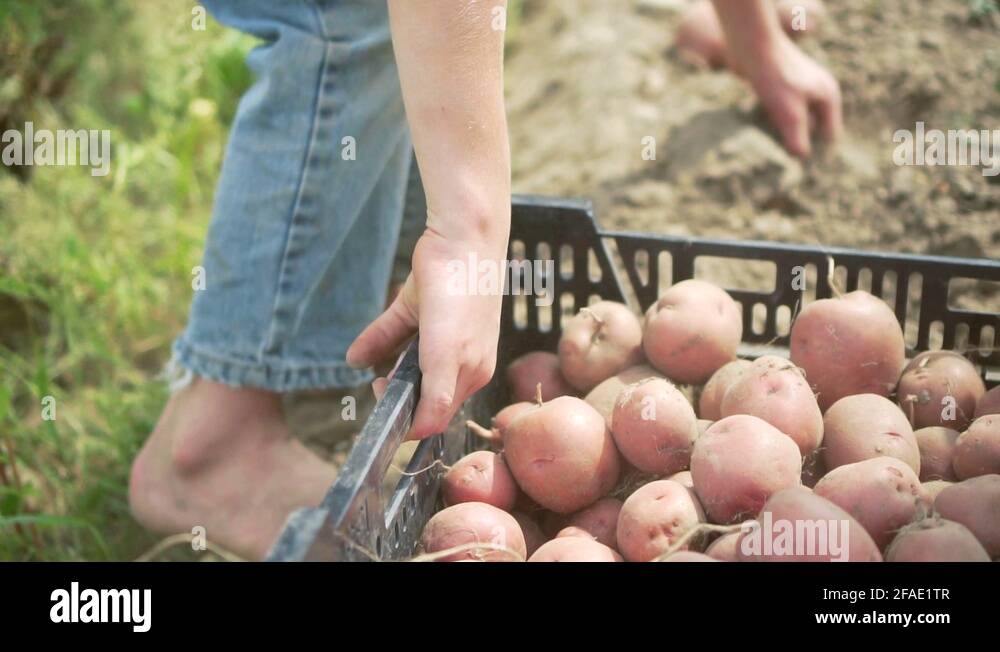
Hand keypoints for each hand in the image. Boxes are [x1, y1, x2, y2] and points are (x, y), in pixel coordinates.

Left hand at [347, 220, 505, 439]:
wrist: (464, 239)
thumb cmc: (462, 297)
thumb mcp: (448, 355)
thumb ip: (435, 394)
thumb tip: (406, 416)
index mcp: (473, 372)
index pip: (440, 416)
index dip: (411, 423)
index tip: (385, 412)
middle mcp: (462, 358)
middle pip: (428, 395)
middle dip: (403, 399)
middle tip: (377, 388)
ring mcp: (444, 334)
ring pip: (414, 368)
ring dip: (394, 376)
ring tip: (376, 375)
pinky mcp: (424, 309)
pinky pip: (397, 335)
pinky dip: (378, 346)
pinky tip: (358, 355)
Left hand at [740, 34, 842, 157]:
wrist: (752, 47)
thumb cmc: (775, 78)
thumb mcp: (789, 114)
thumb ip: (798, 139)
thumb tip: (802, 160)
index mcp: (828, 97)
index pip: (830, 134)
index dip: (819, 153)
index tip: (805, 172)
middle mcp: (818, 92)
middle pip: (813, 128)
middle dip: (801, 144)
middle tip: (788, 167)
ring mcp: (800, 88)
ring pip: (796, 120)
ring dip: (786, 135)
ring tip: (774, 155)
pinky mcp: (781, 87)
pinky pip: (782, 112)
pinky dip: (774, 123)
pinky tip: (762, 136)